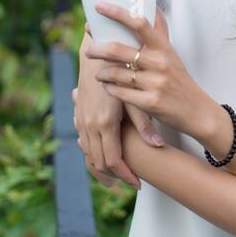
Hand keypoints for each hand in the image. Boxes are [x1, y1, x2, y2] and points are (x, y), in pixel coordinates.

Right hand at [73, 30, 162, 189]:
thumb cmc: (121, 72)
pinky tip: (103, 154)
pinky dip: (92, 153)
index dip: (125, 176)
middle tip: (130, 182)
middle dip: (113, 177)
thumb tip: (157, 145)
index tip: (137, 184)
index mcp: (105, 123)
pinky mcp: (78, 114)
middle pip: (98, 163)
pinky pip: (83, 142)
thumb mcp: (135, 95)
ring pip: (88, 154)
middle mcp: (89, 125)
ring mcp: (81, 121)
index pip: (113, 161)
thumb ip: (144, 122)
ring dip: (101, 167)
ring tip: (119, 174)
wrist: (95, 53)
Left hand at [84, 4, 224, 145]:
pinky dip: (109, 88)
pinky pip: (119, 92)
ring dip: (101, 73)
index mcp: (163, 47)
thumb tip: (151, 5)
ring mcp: (155, 83)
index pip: (139, 22)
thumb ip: (158, 32)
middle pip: (117, 49)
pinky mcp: (150, 102)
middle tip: (89, 51)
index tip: (99, 5)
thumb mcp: (171, 54)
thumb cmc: (179, 79)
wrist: (196, 110)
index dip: (116, 12)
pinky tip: (108, 87)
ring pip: (115, 73)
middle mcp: (160, 62)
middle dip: (96, 49)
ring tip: (98, 73)